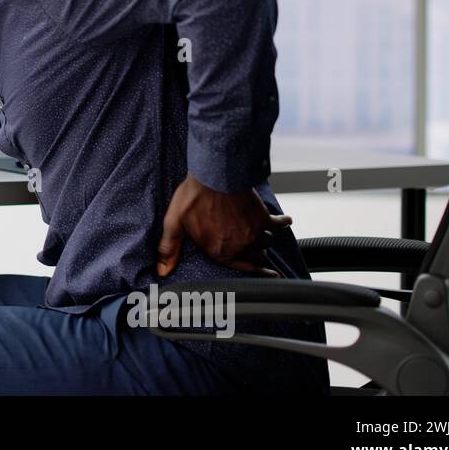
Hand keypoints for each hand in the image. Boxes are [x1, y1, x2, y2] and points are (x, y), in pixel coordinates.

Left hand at [156, 172, 291, 277]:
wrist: (215, 174)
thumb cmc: (193, 197)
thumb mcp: (174, 223)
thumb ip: (169, 248)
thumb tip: (161, 270)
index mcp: (219, 251)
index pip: (240, 268)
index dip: (254, 273)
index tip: (266, 275)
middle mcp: (240, 245)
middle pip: (256, 258)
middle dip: (257, 258)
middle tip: (261, 257)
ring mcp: (253, 232)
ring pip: (266, 242)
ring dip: (265, 240)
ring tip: (263, 236)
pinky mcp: (262, 217)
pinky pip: (278, 225)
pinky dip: (283, 223)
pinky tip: (287, 221)